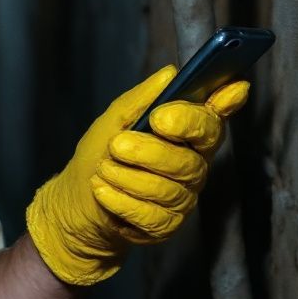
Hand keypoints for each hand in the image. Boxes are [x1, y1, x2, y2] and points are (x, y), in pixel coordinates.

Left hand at [25, 66, 248, 284]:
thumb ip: (143, 98)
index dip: (219, 109)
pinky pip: (151, 216)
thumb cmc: (101, 154)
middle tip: (118, 144)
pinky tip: (102, 191)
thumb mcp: (114, 120)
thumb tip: (171, 73)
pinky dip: (120, 201)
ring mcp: (183, 199)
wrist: (78, 202)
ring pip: (168, 190)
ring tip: (103, 168)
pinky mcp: (167, 226)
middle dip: (151, 151)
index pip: (211, 121)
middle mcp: (193, 166)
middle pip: (189, 160)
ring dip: (127, 177)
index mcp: (186, 135)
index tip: (217, 96)